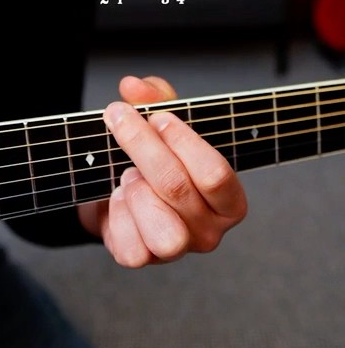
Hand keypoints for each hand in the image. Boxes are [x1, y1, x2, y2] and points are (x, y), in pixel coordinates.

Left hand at [78, 76, 246, 266]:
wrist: (119, 188)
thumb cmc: (155, 155)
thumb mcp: (161, 119)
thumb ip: (155, 97)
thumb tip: (134, 87)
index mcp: (230, 199)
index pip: (215, 173)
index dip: (182, 140)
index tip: (157, 117)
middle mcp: (211, 231)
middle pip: (177, 189)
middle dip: (142, 145)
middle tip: (119, 118)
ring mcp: (178, 250)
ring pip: (161, 230)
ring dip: (135, 191)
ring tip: (128, 174)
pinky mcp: (143, 260)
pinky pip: (131, 249)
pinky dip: (118, 216)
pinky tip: (119, 197)